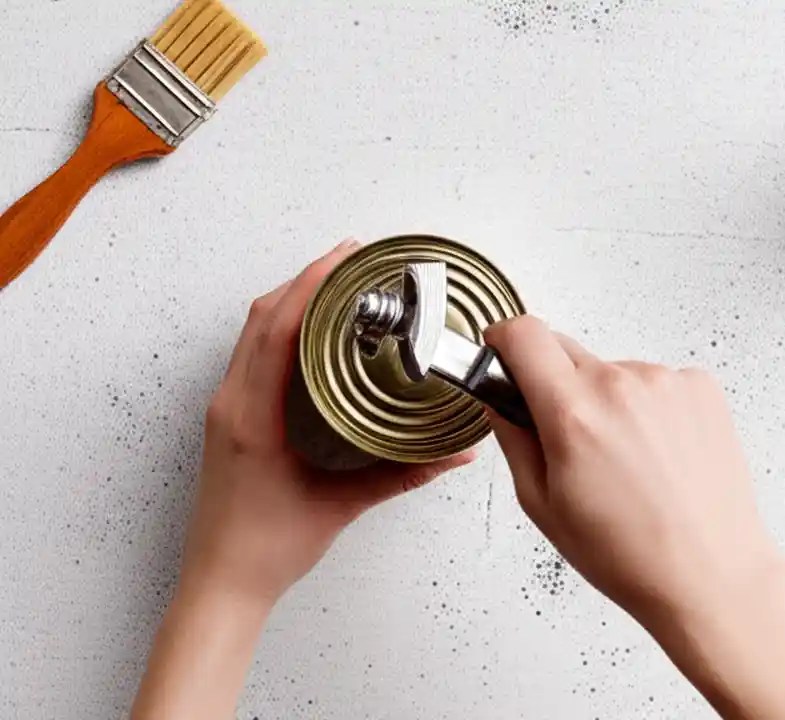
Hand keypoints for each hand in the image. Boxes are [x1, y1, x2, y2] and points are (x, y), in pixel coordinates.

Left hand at [184, 239, 474, 607]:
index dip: (312, 284)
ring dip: (292, 300)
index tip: (347, 257)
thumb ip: (403, 474)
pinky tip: (313, 331)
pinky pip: (251, 354)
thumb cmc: (268, 550)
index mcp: (253, 417)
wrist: (222, 583)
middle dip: (307, 279)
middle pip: (262, 316)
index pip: (279, 329)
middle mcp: (232, 403)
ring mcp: (226, 409)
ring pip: (253, 332)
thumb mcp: (344, 506)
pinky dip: (280, 328)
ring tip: (338, 284)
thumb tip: (455, 452)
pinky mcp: (230, 418)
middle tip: (353, 259)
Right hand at [484, 317, 784, 719]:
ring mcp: (666, 382)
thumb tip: (500, 399)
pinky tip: (660, 456)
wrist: (709, 573)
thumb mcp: (543, 506)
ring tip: (629, 464)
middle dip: (557, 387)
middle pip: (567, 352)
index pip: (524, 333)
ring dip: (609, 402)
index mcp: (573, 414)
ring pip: (613, 372)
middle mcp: (621, 385)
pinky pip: (655, 382)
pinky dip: (650, 408)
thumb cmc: (628, 554)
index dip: (505, 343)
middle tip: (573, 444)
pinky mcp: (701, 387)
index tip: (505, 359)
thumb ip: (514, 439)